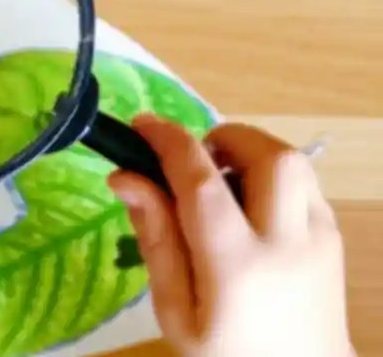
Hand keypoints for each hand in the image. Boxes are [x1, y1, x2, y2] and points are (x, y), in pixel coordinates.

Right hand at [108, 116, 354, 356]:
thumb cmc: (224, 354)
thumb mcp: (174, 310)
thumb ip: (154, 239)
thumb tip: (125, 176)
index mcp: (236, 267)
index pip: (202, 183)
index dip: (169, 142)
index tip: (142, 124)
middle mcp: (288, 245)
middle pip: (270, 156)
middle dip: (225, 138)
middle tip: (194, 161)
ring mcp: (321, 239)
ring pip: (295, 162)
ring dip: (251, 154)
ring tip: (221, 185)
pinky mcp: (335, 238)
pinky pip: (305, 184)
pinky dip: (271, 179)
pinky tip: (250, 209)